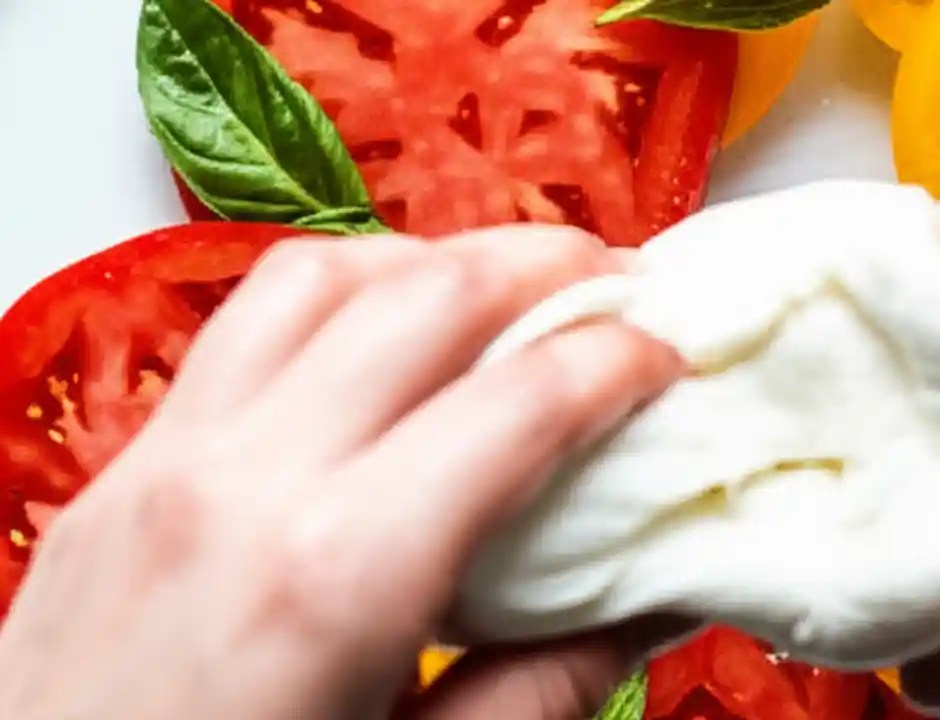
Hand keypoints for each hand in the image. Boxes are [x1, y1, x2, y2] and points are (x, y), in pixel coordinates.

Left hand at [0, 227, 683, 719]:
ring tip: (503, 285)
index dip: (617, 359)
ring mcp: (167, 461)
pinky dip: (335, 295)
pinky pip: (240, 326)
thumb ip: (547, 687)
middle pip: (424, 296)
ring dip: (432, 258)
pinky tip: (377, 334)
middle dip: (543, 263)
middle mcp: (248, 482)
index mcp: (341, 574)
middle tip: (614, 280)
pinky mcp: (121, 470)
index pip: (517, 402)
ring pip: (318, 277)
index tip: (668, 353)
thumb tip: (657, 599)